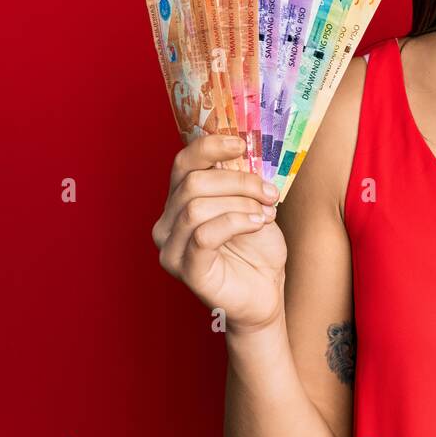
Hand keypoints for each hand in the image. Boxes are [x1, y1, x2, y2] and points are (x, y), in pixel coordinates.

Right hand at [151, 134, 287, 332]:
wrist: (265, 292)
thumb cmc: (256, 249)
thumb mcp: (251, 204)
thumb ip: (240, 180)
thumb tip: (244, 149)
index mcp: (178, 202)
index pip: (182, 164)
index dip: (209, 147)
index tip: (241, 144)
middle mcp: (166, 223)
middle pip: (193, 183)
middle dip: (238, 182)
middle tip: (268, 191)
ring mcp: (172, 249)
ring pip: (197, 207)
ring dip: (240, 203)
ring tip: (267, 211)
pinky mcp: (186, 270)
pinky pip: (204, 235)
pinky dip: (236, 222)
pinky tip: (258, 223)